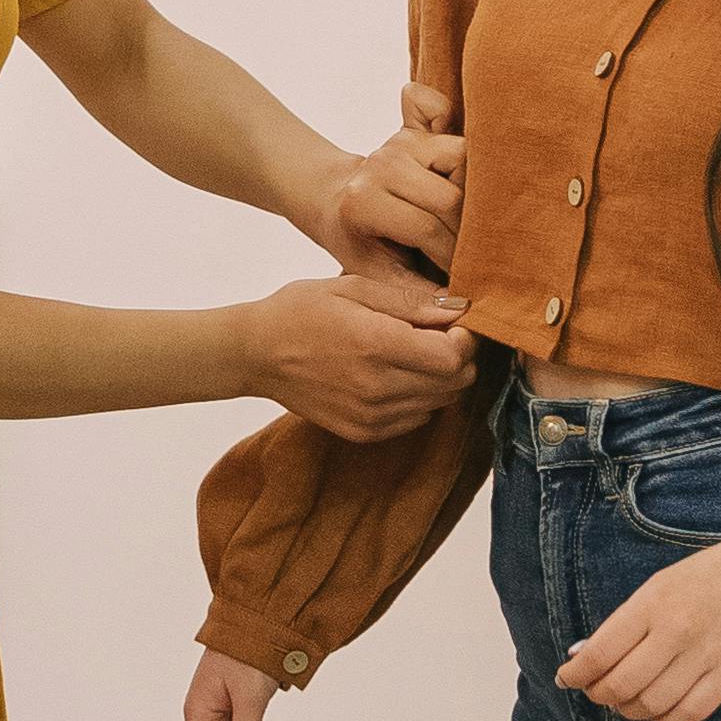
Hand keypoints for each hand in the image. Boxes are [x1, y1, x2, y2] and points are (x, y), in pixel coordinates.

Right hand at [246, 271, 472, 438]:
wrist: (255, 354)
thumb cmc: (301, 310)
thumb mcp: (354, 288)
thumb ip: (410, 302)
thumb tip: (459, 309)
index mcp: (376, 344)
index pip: (455, 358)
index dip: (466, 339)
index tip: (454, 323)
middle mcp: (377, 387)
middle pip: (456, 383)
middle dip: (458, 358)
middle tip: (436, 336)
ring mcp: (370, 416)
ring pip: (440, 403)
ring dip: (438, 379)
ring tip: (410, 354)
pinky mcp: (364, 432)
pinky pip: (416, 419)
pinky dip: (418, 398)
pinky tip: (392, 375)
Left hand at [326, 79, 462, 280]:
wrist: (333, 199)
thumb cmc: (355, 241)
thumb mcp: (372, 272)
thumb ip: (411, 290)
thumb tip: (458, 309)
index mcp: (364, 200)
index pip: (426, 229)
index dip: (452, 257)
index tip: (467, 279)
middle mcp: (383, 164)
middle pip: (450, 198)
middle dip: (470, 232)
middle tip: (482, 256)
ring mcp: (400, 142)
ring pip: (463, 161)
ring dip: (478, 193)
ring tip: (482, 223)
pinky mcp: (416, 131)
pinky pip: (448, 121)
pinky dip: (462, 137)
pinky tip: (475, 170)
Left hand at [557, 524, 720, 720]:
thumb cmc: (705, 578)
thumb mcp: (657, 586)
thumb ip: (622, 623)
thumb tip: (582, 658)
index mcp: (653, 603)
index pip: (601, 653)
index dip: (575, 675)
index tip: (566, 679)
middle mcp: (677, 631)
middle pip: (622, 685)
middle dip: (599, 695)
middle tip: (596, 691)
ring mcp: (705, 656)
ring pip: (652, 705)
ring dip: (629, 711)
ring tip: (625, 702)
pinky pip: (688, 715)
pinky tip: (653, 718)